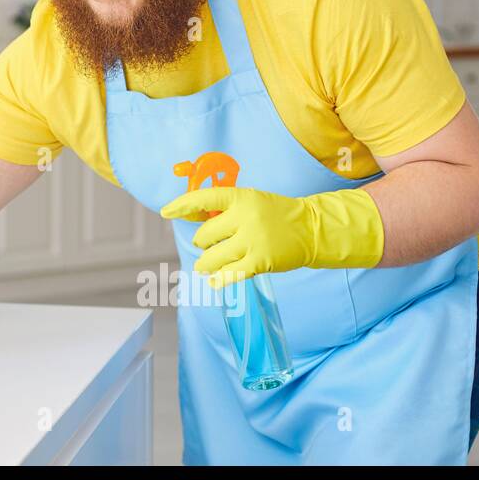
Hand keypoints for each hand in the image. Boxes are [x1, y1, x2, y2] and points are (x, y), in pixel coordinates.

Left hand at [160, 186, 383, 287]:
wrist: (312, 228)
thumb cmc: (275, 214)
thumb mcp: (251, 201)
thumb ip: (223, 210)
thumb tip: (190, 216)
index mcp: (241, 198)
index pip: (204, 199)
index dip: (182, 206)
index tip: (165, 212)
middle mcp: (245, 218)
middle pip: (205, 236)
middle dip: (202, 243)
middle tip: (205, 245)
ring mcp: (253, 240)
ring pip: (213, 257)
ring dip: (205, 263)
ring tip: (204, 265)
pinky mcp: (261, 261)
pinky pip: (230, 274)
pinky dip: (219, 279)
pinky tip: (214, 281)